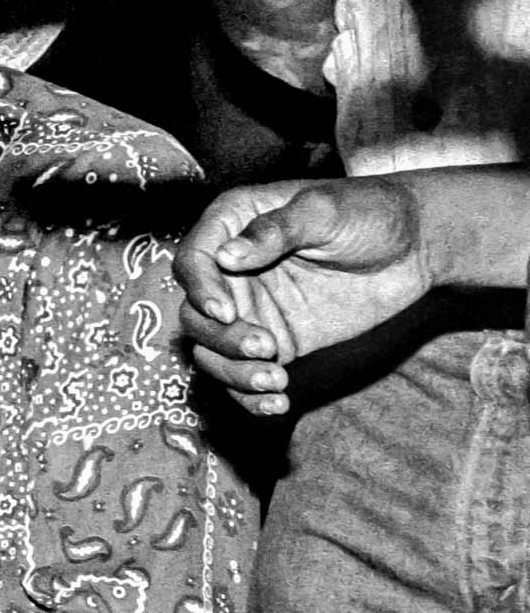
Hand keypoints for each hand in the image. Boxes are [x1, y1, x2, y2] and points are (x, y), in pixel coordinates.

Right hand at [176, 177, 429, 412]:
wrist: (420, 244)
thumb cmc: (371, 210)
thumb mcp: (323, 210)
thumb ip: (274, 231)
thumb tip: (225, 256)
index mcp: (232, 227)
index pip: (193, 262)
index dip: (201, 290)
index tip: (226, 313)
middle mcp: (231, 271)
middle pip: (195, 314)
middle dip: (220, 339)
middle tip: (264, 346)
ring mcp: (253, 309)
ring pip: (213, 350)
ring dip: (233, 373)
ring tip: (275, 380)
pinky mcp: (278, 340)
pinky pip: (246, 372)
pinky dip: (252, 395)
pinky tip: (278, 402)